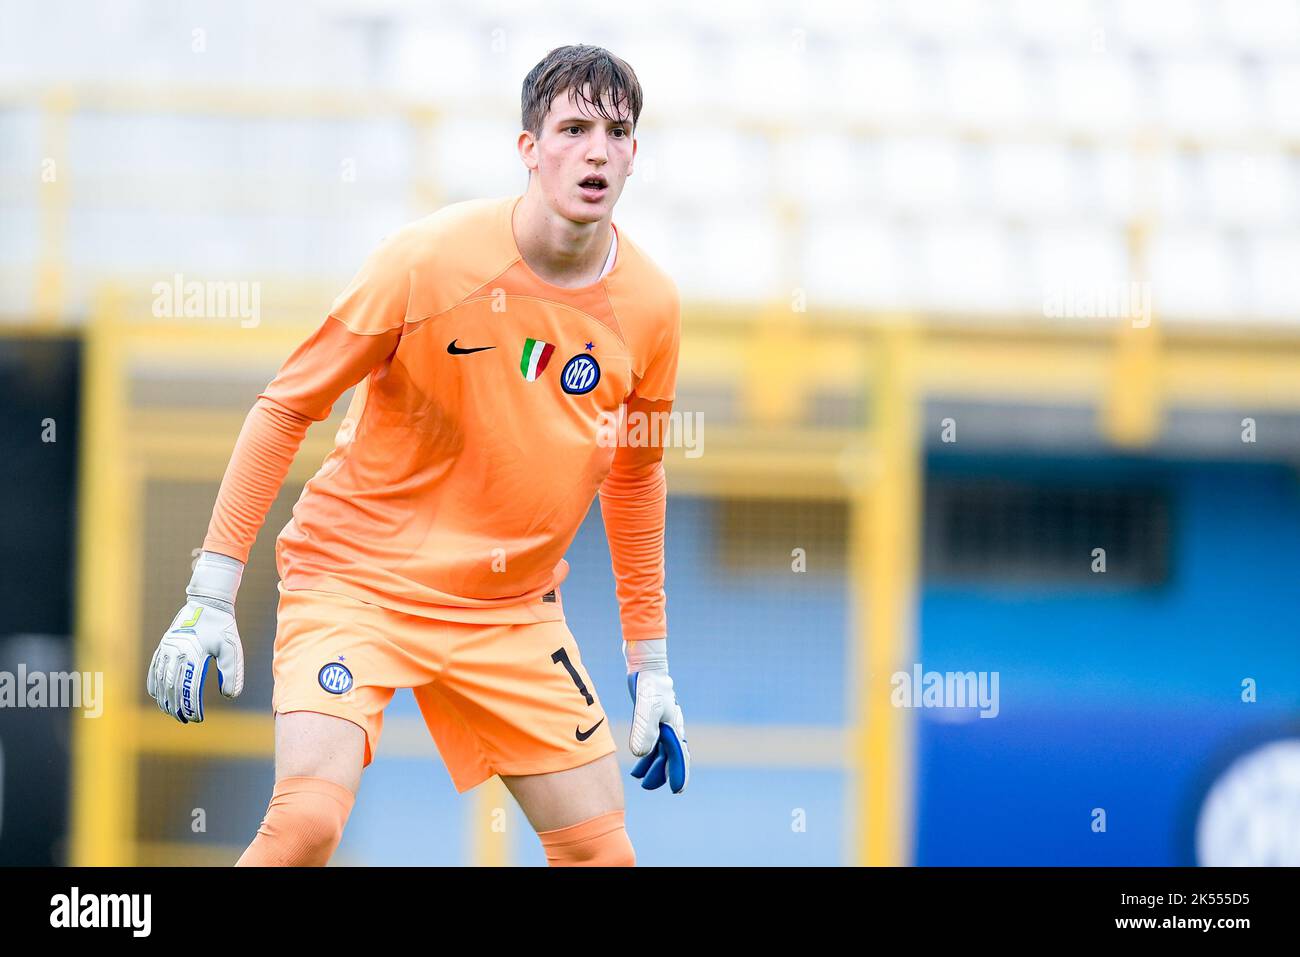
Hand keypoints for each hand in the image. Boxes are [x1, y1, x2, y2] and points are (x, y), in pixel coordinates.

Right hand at [146, 551, 245, 722]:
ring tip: (171, 712)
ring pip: (160, 680)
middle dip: (177, 706)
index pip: (190, 687)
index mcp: (194, 654)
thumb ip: (231, 672)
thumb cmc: (223, 627)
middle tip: (185, 720)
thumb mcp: (232, 649)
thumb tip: (229, 695)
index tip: (197, 718)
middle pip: (172, 687)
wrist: (208, 603)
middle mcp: (177, 652)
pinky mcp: (163, 645)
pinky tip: (157, 696)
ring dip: (164, 699)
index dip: (192, 705)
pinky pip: (154, 668)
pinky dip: (153, 683)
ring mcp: (167, 648)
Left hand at [624, 638, 688, 792]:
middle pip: (671, 756)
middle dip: (662, 773)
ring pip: (661, 750)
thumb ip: (644, 731)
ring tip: (638, 777)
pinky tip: (638, 758)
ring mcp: (663, 723)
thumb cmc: (650, 686)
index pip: (679, 756)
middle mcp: (672, 728)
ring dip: (653, 764)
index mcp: (674, 728)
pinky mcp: (653, 718)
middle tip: (648, 786)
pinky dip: (647, 752)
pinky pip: (653, 741)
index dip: (679, 773)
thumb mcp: (646, 708)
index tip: (677, 790)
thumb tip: (641, 755)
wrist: (647, 665)